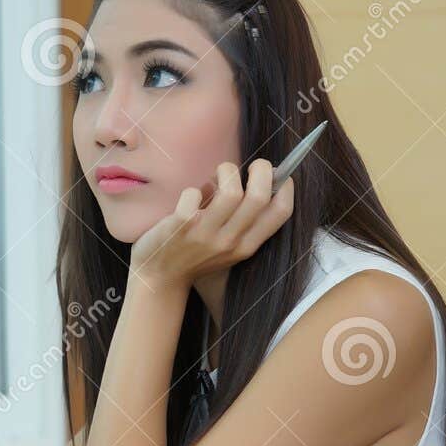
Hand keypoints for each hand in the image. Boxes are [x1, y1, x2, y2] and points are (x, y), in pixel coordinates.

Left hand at [129, 158, 293, 290]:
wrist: (159, 279)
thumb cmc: (195, 255)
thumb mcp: (228, 246)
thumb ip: (243, 222)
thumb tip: (260, 181)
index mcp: (247, 245)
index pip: (281, 212)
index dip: (285, 187)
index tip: (279, 174)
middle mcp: (230, 241)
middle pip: (259, 196)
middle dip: (261, 169)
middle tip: (249, 166)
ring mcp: (206, 235)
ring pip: (230, 191)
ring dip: (226, 171)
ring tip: (217, 175)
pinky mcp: (181, 227)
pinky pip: (194, 194)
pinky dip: (193, 190)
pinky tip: (190, 198)